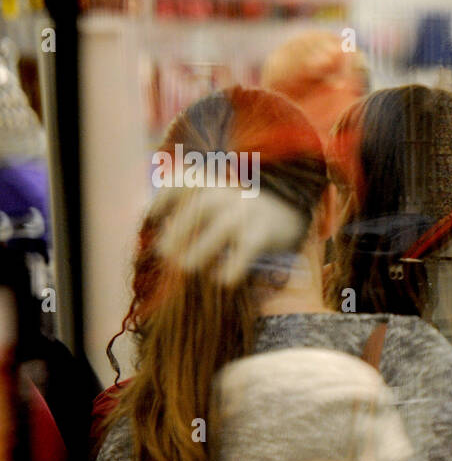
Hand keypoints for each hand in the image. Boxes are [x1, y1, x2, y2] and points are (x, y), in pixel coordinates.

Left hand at [156, 188, 307, 285]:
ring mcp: (244, 214)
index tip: (153, 219)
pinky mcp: (261, 236)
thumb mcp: (216, 195)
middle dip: (174, 239)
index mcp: (212, 182)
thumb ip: (188, 207)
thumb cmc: (241, 208)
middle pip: (193, 213)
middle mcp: (226, 194)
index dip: (160, 203)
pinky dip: (226, 273)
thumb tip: (158, 235)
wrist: (289, 209)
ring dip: (194, 258)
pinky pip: (239, 258)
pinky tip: (221, 278)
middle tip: (167, 257)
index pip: (179, 184)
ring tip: (188, 269)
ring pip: (212, 236)